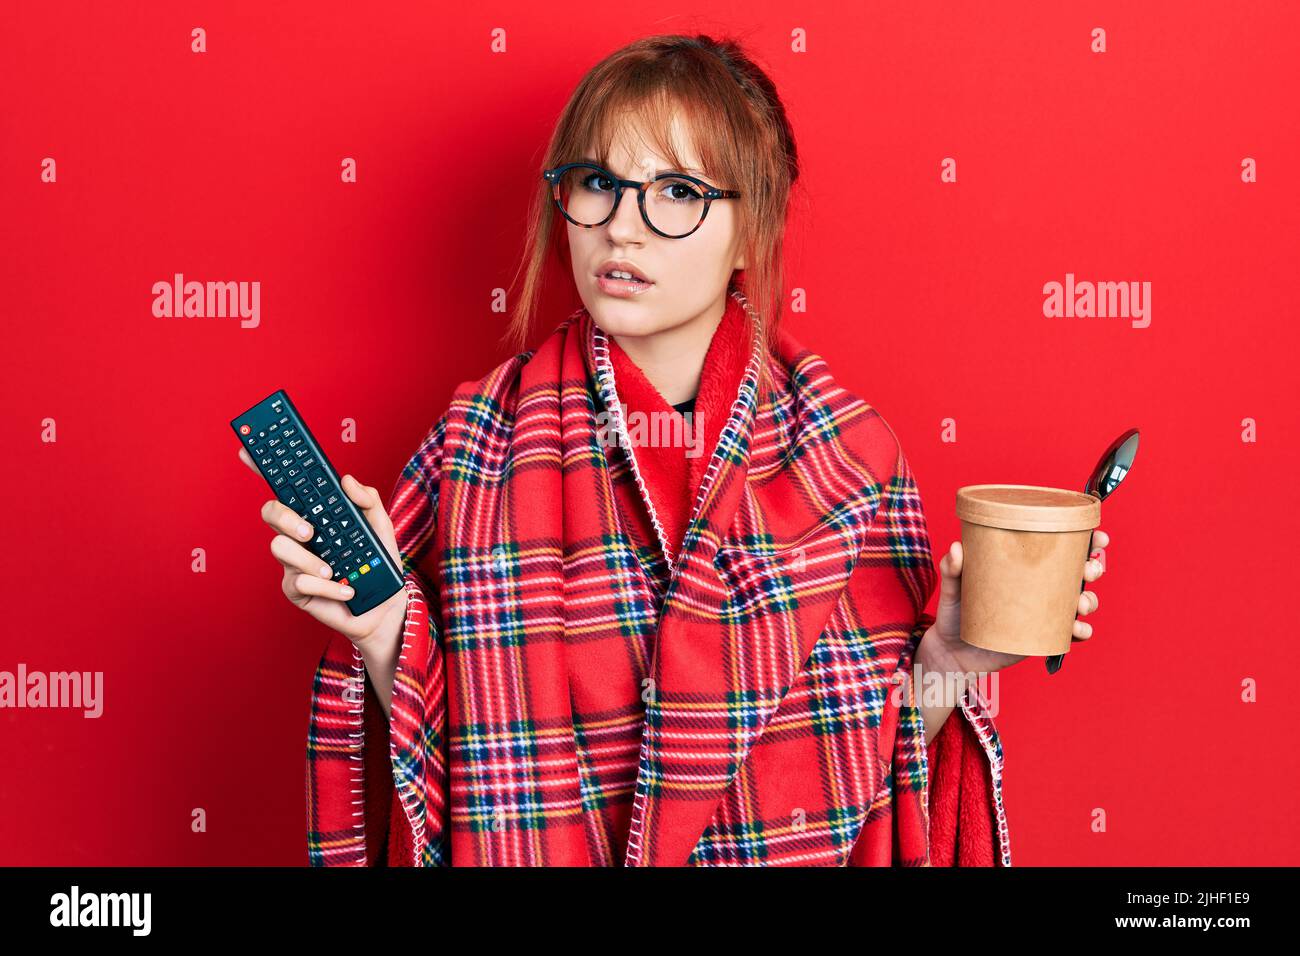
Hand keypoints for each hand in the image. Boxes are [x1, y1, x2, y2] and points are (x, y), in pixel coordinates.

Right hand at [238, 447, 406, 649]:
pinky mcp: (296, 589)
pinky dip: (327, 587)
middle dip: (285, 517)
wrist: (386, 607)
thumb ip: (368, 500)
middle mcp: (300, 535)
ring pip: (280, 548)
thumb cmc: (379, 565)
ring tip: (334, 569)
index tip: (248, 448)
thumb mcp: (381, 528)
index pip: (287, 488)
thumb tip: (346, 480)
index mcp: (317, 515)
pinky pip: (299, 582)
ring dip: (309, 559)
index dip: (265, 467)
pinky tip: (346, 591)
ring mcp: (295, 562)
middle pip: (272, 512)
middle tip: (310, 532)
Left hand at [923, 529, 1110, 675]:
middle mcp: (1039, 588)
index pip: (1060, 548)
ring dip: (1090, 600)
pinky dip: (1081, 632)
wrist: (952, 651)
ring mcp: (1044, 613)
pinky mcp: (1042, 637)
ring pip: (1081, 603)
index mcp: (1025, 567)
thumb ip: (952, 568)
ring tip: (1080, 604)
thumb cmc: (955, 612)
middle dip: (1093, 568)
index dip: (1086, 541)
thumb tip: (957, 548)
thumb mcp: (953, 586)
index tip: (1098, 536)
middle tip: (1088, 570)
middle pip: (1079, 573)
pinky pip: (1070, 635)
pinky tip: (1078, 629)